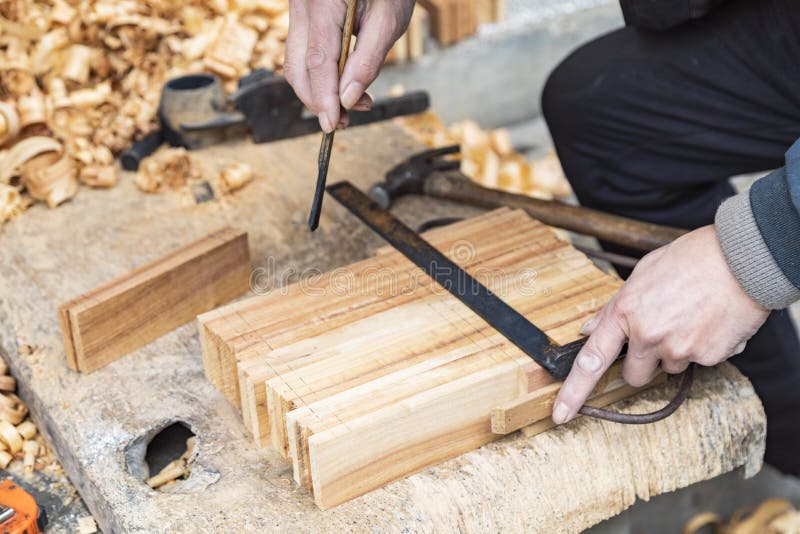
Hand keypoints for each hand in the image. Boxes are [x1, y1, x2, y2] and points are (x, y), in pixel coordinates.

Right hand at [285, 0, 414, 132]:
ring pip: (296, 63)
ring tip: (353, 105)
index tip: (332, 124)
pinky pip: (303, 52)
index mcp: (323, 1)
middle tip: (346, 121)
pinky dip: (320, 75)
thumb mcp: (389, 19)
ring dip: (319, 91)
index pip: (318, 60)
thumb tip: (348, 99)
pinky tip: (344, 85)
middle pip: (297, 66)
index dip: (323, 97)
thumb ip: (368, 60)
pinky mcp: (303, 17)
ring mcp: (298, 10)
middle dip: (318, 100)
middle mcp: (302, 4)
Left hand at [552, 225, 769, 423]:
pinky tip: (711, 321)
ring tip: (691, 317)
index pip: (591, 360)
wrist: (743, 258)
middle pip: (634, 376)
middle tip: (659, 332)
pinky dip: (705, 347)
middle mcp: (649, 336)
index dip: (573, 392)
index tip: (560, 414)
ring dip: (675, 352)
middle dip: (643, 363)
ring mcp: (680, 348)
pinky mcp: (709, 357)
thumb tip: (591, 329)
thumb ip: (614, 307)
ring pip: (669, 368)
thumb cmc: (691, 259)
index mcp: (626, 312)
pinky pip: (700, 362)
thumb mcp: (642, 274)